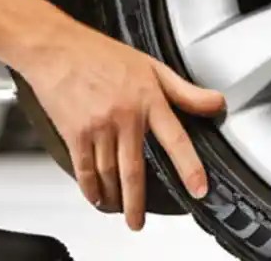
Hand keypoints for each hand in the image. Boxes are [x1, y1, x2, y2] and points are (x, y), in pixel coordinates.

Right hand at [21, 26, 224, 230]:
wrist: (54, 47)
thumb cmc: (98, 52)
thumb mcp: (149, 65)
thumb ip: (184, 90)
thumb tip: (216, 103)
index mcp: (147, 99)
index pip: (175, 139)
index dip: (189, 167)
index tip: (198, 190)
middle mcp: (124, 116)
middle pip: (134, 171)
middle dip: (137, 203)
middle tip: (138, 222)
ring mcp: (98, 126)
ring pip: (109, 173)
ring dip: (113, 197)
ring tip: (118, 208)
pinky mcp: (74, 132)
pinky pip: (84, 168)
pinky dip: (90, 187)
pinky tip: (95, 195)